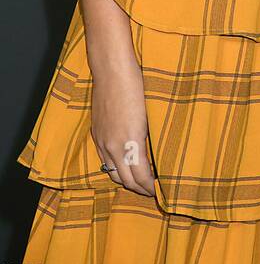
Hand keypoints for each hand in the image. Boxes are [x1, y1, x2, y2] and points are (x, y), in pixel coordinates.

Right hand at [90, 56, 155, 195]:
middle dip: (139, 188)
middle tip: (152, 192)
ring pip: (112, 172)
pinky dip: (114, 168)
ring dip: (126, 180)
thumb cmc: (136, 87)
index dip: (150, 186)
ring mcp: (102, 141)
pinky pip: (104, 160)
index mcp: (130, 142)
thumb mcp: (149, 115)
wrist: (112, 71)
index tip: (160, 191)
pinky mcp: (96, 134)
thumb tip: (154, 155)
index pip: (140, 176)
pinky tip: (122, 167)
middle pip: (126, 179)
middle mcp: (113, 146)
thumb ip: (148, 138)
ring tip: (138, 184)